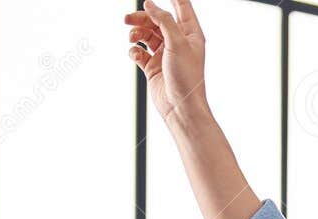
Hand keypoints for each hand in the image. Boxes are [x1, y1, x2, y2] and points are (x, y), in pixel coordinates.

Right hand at [126, 1, 209, 129]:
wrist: (180, 108)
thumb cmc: (186, 77)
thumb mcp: (177, 43)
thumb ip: (164, 21)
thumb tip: (149, 5)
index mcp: (190, 34)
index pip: (182, 7)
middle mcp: (178, 43)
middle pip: (157, 20)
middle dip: (142, 18)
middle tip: (127, 20)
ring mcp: (164, 55)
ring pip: (146, 35)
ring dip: (136, 34)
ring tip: (131, 39)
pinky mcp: (153, 67)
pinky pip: (139, 53)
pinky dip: (134, 51)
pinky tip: (135, 56)